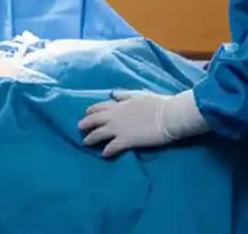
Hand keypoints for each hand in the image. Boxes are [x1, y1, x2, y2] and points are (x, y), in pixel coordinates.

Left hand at [78, 90, 207, 157]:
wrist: (168, 115)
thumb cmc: (158, 103)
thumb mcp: (139, 94)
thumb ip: (124, 95)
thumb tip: (112, 93)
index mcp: (119, 104)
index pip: (99, 106)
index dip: (91, 110)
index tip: (86, 113)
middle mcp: (115, 116)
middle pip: (94, 120)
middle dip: (85, 124)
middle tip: (79, 128)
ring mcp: (119, 128)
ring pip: (99, 134)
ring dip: (91, 139)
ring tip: (86, 143)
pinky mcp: (126, 141)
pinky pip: (111, 147)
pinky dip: (106, 151)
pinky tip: (104, 155)